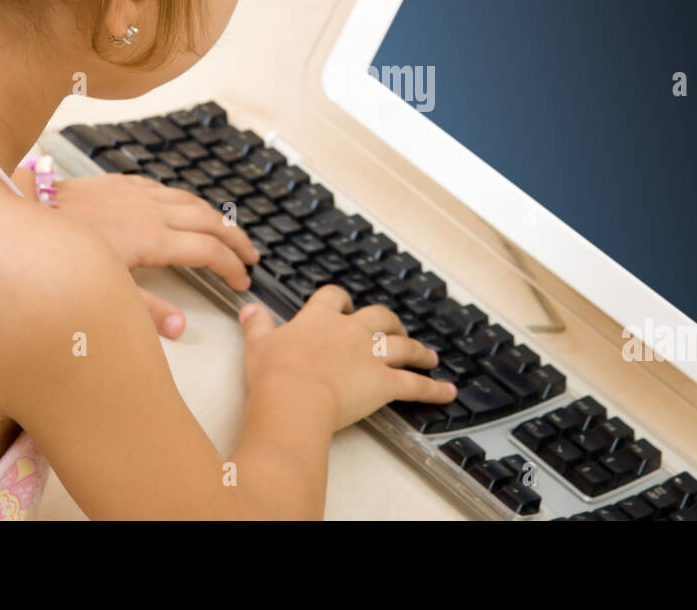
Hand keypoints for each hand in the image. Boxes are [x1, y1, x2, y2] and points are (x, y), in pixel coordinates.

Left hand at [15, 169, 258, 338]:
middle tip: (251, 257)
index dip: (231, 267)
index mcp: (153, 240)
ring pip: (193, 201)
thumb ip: (144, 309)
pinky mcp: (122, 184)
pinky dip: (186, 200)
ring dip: (216, 217)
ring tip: (228, 232)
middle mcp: (152, 212)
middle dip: (236, 240)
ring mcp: (138, 194)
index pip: (208, 252)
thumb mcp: (102, 288)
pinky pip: (166, 188)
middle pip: (211, 221)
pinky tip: (184, 208)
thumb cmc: (59, 255)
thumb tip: (180, 328)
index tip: (242, 282)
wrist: (23, 207)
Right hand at [238, 285, 456, 431]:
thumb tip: (249, 308)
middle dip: (389, 320)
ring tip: (429, 356)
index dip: (340, 300)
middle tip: (395, 326)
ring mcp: (370, 355)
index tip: (342, 305)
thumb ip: (257, 325)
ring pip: (402, 345)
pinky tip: (447, 391)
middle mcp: (349, 332)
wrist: (294, 397)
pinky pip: (414, 384)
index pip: (333, 298)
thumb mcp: (258, 345)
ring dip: (418, 350)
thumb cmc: (274, 374)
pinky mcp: (384, 382)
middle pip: (377, 316)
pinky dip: (433, 389)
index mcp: (319, 320)